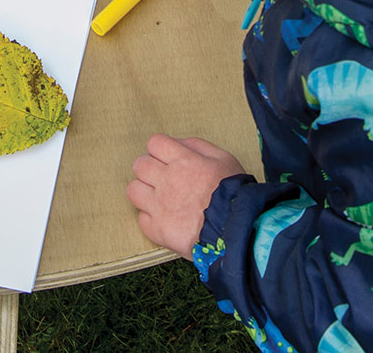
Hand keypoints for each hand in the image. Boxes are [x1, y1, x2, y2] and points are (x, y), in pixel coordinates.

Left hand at [127, 134, 245, 257]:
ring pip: (133, 190)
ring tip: (158, 199)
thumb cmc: (235, 194)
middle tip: (162, 179)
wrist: (239, 231)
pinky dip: (151, 220)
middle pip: (140, 165)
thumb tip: (179, 143)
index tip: (167, 159)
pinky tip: (165, 220)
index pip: (154, 143)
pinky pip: (142, 220)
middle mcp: (166, 180)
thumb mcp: (224, 159)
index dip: (160, 150)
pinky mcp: (159, 230)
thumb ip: (198, 146)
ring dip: (144, 193)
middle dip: (149, 169)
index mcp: (182, 160)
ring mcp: (160, 206)